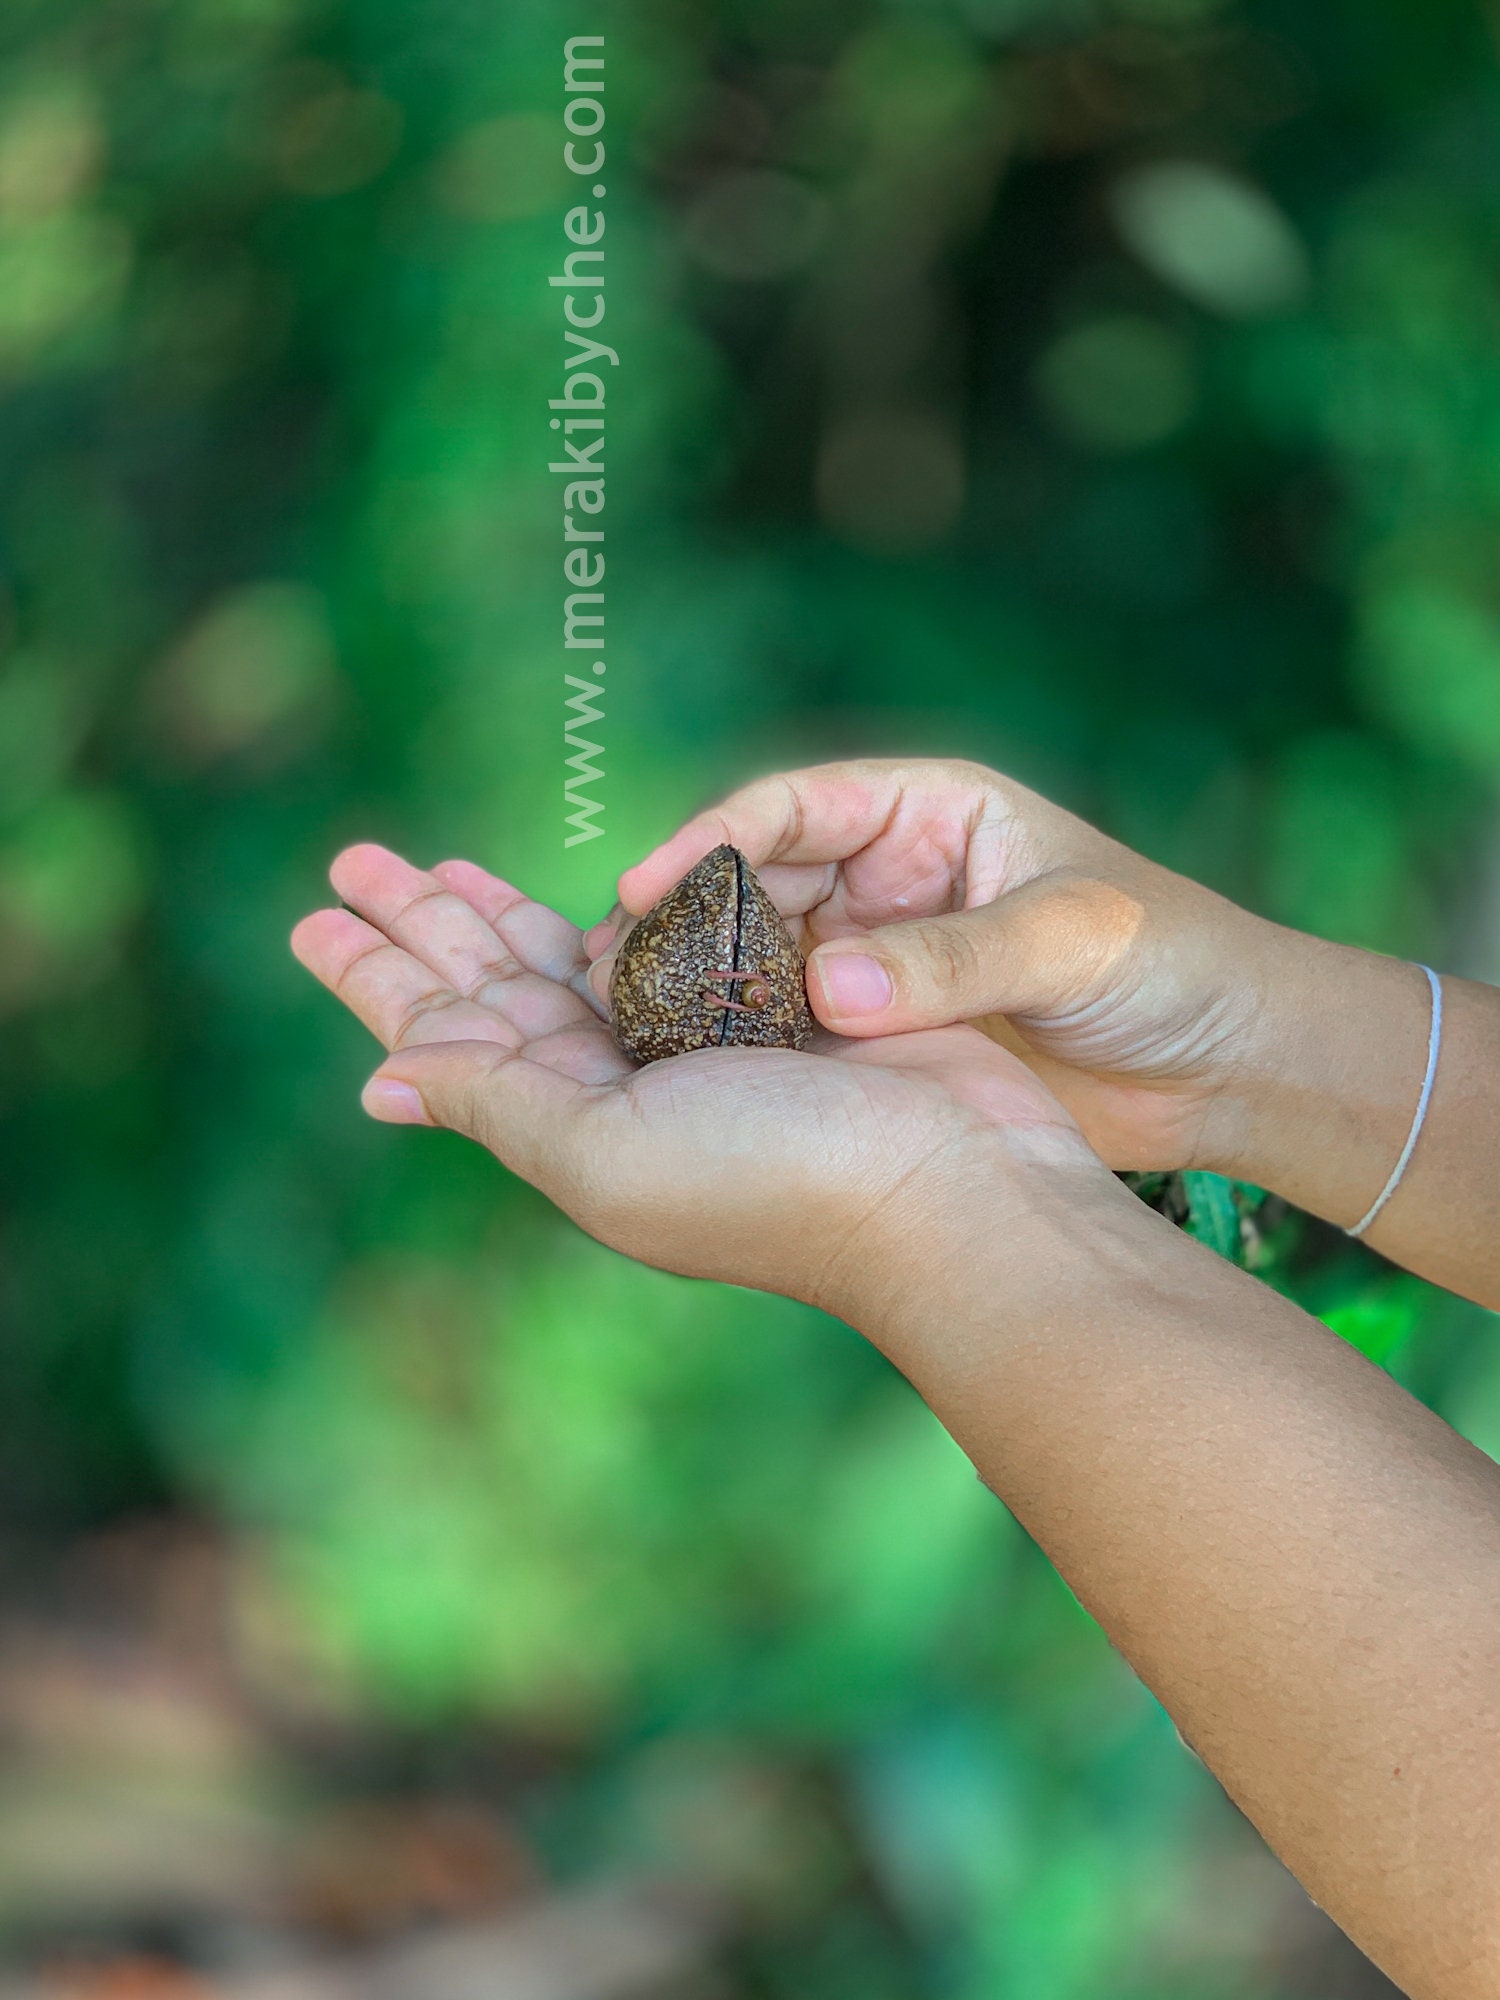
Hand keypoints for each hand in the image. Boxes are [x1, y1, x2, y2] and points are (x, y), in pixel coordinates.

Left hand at [291, 844, 1101, 1320]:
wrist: (959, 1195)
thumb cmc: (782, 1184)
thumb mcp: (608, 1154)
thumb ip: (499, 1101)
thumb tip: (383, 1074)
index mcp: (568, 1122)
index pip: (449, 1033)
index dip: (381, 973)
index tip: (315, 917)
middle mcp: (620, 1083)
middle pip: (495, 982)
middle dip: (426, 923)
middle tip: (354, 857)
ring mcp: (697, 1040)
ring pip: (575, 953)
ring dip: (503, 909)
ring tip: (430, 863)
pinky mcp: (775, 998)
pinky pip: (679, 934)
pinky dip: (624, 906)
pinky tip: (579, 886)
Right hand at [585, 758, 1286, 1173]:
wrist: (1224, 1066)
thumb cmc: (1168, 963)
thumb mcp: (1068, 942)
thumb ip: (951, 961)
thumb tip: (827, 986)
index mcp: (926, 811)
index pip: (792, 805)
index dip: (711, 838)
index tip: (644, 885)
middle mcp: (886, 875)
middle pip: (753, 882)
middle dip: (684, 921)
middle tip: (612, 974)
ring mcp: (878, 956)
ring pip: (757, 961)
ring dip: (700, 990)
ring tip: (628, 1028)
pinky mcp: (883, 1034)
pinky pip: (790, 1031)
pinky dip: (744, 1050)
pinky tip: (695, 1079)